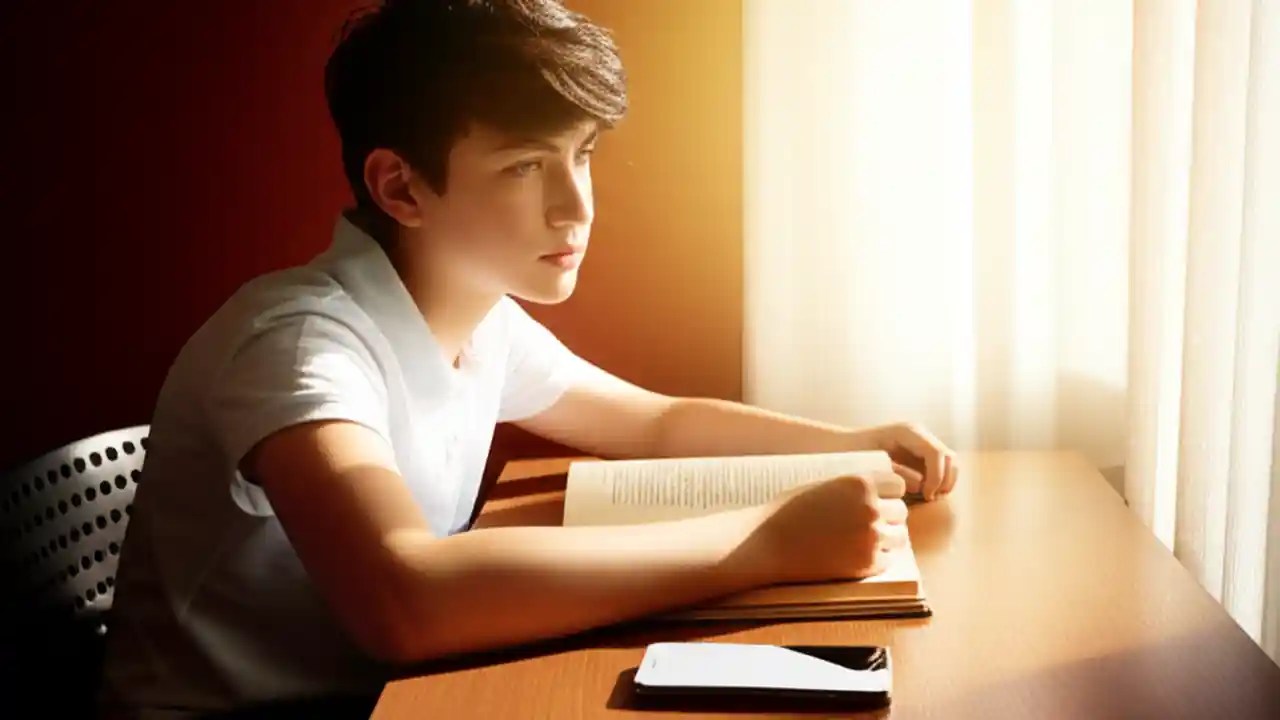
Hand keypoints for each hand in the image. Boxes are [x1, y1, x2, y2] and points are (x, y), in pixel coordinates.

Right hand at [747, 471, 908, 584]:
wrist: (769, 543)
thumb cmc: (791, 510)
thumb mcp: (825, 485)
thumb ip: (856, 487)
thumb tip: (886, 495)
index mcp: (860, 483)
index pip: (898, 484)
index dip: (888, 492)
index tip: (876, 499)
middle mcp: (871, 508)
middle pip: (901, 512)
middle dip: (888, 516)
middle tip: (867, 522)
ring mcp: (871, 538)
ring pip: (900, 537)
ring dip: (887, 538)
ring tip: (864, 538)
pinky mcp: (866, 564)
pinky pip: (888, 559)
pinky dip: (878, 558)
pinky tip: (856, 553)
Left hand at [848, 422, 958, 500]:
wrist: (840, 447)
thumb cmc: (850, 456)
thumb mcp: (870, 466)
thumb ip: (896, 474)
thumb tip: (920, 484)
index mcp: (907, 432)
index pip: (936, 453)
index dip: (937, 477)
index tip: (927, 496)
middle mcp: (918, 434)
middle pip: (949, 457)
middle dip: (944, 480)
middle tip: (929, 498)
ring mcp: (922, 442)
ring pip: (950, 463)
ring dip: (945, 482)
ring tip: (927, 497)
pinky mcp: (922, 454)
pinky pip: (941, 468)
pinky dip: (939, 482)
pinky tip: (924, 494)